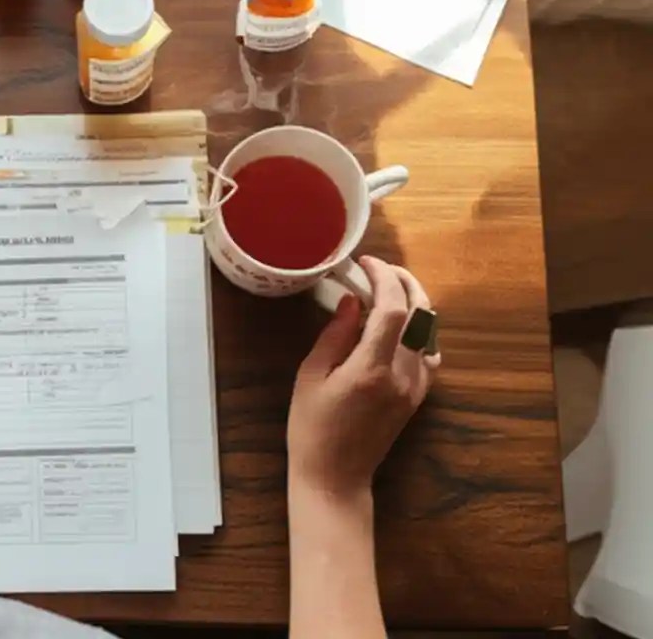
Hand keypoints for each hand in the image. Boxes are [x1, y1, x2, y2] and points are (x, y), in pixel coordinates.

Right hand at [288, 257, 440, 498]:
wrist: (335, 477)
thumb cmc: (311, 428)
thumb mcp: (310, 376)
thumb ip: (334, 336)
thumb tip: (351, 301)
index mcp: (371, 369)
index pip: (392, 309)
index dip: (383, 278)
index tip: (365, 263)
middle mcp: (402, 375)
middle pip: (421, 314)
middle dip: (404, 282)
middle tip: (381, 269)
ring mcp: (415, 387)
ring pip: (430, 331)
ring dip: (414, 304)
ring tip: (390, 290)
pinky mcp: (417, 397)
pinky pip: (429, 354)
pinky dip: (419, 331)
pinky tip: (400, 326)